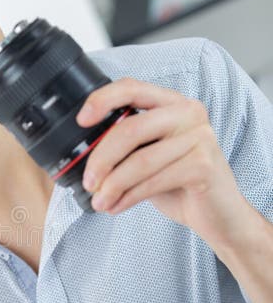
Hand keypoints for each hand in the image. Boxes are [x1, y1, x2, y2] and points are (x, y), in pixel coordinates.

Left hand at [77, 78, 247, 247]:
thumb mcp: (150, 156)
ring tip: (99, 201)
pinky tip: (116, 206)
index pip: (132, 88)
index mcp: (172, 103)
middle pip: (131, 129)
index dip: (102, 100)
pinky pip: (153, 181)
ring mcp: (199, 137)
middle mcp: (189, 113)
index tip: (82, 120)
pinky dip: (128, 197)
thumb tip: (84, 155)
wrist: (220, 215)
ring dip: (112, 185)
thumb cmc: (181, 183)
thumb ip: (127, 147)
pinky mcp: (203, 166)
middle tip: (88, 182)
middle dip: (101, 159)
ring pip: (140, 161)